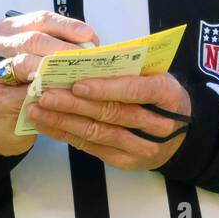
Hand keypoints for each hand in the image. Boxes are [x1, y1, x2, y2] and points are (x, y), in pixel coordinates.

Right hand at [0, 10, 99, 156]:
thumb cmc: (20, 84)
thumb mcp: (35, 59)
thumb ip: (55, 48)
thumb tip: (89, 46)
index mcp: (9, 29)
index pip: (41, 20)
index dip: (67, 26)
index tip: (88, 35)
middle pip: (33, 39)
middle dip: (63, 48)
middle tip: (85, 57)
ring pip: (25, 63)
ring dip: (55, 70)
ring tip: (77, 75)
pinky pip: (23, 92)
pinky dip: (45, 93)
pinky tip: (61, 96)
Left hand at [24, 72, 191, 170]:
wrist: (180, 134)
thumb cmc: (160, 95)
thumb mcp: (155, 73)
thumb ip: (128, 67)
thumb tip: (85, 56)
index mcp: (166, 93)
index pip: (134, 90)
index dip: (105, 88)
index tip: (77, 83)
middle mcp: (158, 124)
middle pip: (111, 113)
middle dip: (74, 104)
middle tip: (45, 94)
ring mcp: (142, 147)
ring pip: (97, 133)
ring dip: (63, 121)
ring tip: (38, 108)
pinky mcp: (126, 161)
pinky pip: (91, 148)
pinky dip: (66, 135)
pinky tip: (46, 125)